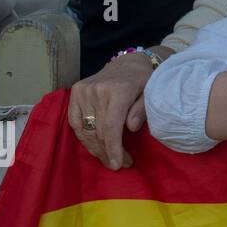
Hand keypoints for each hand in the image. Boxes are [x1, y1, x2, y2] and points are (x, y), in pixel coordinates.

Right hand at [67, 51, 152, 169]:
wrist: (128, 62)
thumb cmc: (144, 80)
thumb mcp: (151, 93)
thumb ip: (141, 110)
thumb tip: (131, 128)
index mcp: (118, 90)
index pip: (110, 126)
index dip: (113, 148)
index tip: (118, 164)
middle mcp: (97, 90)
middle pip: (98, 132)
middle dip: (109, 152)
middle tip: (121, 164)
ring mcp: (83, 91)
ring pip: (85, 130)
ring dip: (96, 149)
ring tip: (109, 160)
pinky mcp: (75, 92)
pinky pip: (75, 122)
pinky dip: (84, 138)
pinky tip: (96, 148)